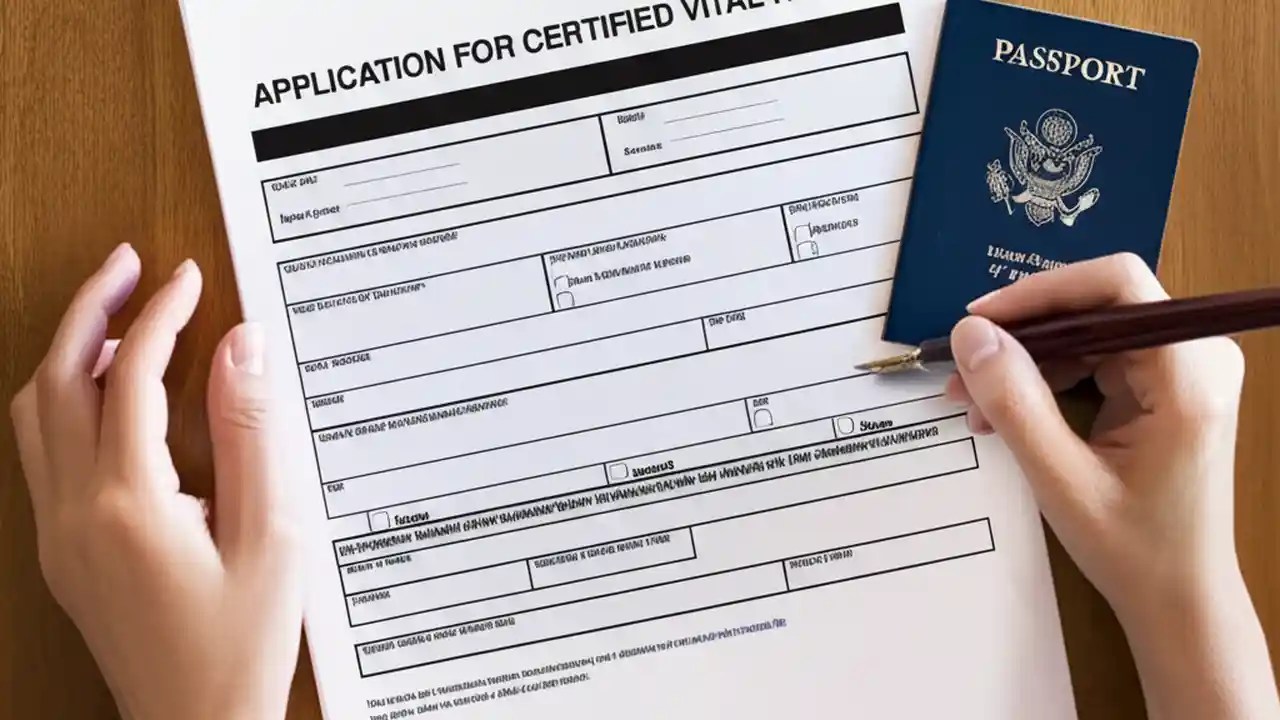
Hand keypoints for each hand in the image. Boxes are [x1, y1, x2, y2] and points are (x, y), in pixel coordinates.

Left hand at [9, 244, 302, 719]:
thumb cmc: (240, 646)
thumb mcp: (271, 535)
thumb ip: (253, 434)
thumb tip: (241, 350)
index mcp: (127, 505)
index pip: (128, 376)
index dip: (160, 315)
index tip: (185, 279)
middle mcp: (75, 513)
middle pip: (56, 380)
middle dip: (91, 310)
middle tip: (128, 265)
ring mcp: (58, 535)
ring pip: (34, 414)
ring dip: (67, 352)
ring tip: (115, 316)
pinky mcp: (62, 552)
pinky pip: (42, 451)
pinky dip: (64, 399)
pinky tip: (106, 394)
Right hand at [945, 253, 1278, 719]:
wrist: (1180, 598)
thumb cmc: (1134, 548)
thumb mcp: (1061, 478)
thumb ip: (1016, 402)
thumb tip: (971, 335)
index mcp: (1190, 374)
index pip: (1116, 286)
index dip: (1042, 291)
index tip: (981, 319)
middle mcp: (1197, 357)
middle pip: (1100, 304)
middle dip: (1025, 331)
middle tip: (964, 361)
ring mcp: (1184, 371)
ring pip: (1091, 331)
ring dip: (1028, 359)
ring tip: (972, 396)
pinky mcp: (1166, 387)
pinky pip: (1097, 358)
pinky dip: (1047, 379)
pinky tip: (1003, 409)